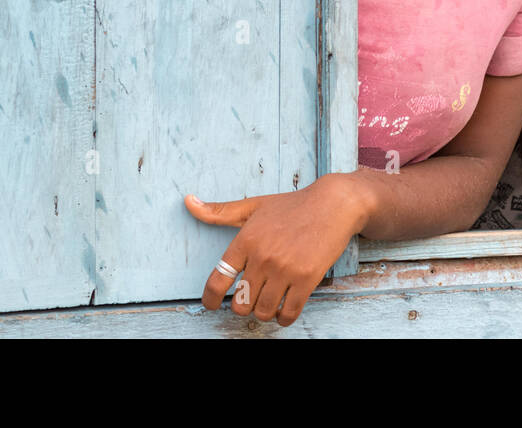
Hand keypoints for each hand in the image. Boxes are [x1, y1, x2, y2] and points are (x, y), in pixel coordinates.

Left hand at [184, 173, 369, 326]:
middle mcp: (262, 257)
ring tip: (268, 303)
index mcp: (246, 240)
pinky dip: (284, 318)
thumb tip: (188, 202)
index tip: (211, 305)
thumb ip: (219, 211)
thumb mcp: (253, 205)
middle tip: (251, 298)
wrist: (334, 204)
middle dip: (243, 305)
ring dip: (264, 312)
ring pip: (263, 311)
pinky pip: (289, 312)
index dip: (210, 299)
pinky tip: (284, 310)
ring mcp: (285, 269)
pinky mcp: (307, 278)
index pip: (218, 280)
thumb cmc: (292, 205)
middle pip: (240, 303)